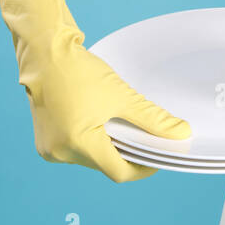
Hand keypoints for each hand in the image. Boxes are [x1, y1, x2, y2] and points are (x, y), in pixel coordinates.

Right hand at [22, 37, 191, 182]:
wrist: (44, 52)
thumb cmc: (79, 71)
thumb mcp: (121, 96)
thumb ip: (153, 119)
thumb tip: (181, 133)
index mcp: (79, 144)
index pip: (120, 172)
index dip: (143, 167)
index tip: (156, 155)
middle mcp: (61, 153)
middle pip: (105, 164)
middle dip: (125, 151)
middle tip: (139, 133)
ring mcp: (49, 148)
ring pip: (90, 157)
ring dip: (106, 145)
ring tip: (114, 121)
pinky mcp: (44, 141)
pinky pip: (74, 149)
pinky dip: (89, 139)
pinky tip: (95, 120)